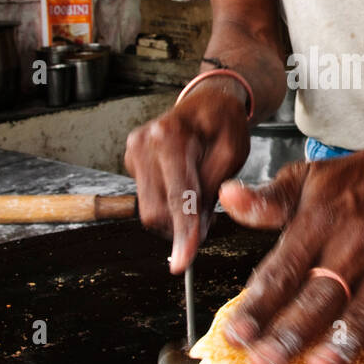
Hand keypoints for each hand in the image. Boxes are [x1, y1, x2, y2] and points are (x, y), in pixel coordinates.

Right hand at [124, 85, 250, 272]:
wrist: (207, 100)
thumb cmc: (223, 123)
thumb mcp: (232, 154)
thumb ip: (213, 190)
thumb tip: (196, 230)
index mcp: (172, 136)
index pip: (177, 197)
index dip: (182, 233)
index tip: (182, 263)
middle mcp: (145, 143)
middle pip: (156, 210)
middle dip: (181, 226)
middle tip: (209, 219)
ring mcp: (134, 151)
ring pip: (149, 209)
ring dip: (174, 216)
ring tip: (198, 198)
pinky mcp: (131, 160)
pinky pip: (147, 197)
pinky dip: (167, 201)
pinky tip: (182, 184)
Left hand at [218, 141, 363, 363]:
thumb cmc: (354, 181)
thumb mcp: (305, 179)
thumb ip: (266, 200)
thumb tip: (228, 196)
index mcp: (318, 223)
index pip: (282, 270)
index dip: (257, 304)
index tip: (235, 334)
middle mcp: (352, 246)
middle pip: (318, 297)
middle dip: (290, 333)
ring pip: (362, 310)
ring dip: (342, 342)